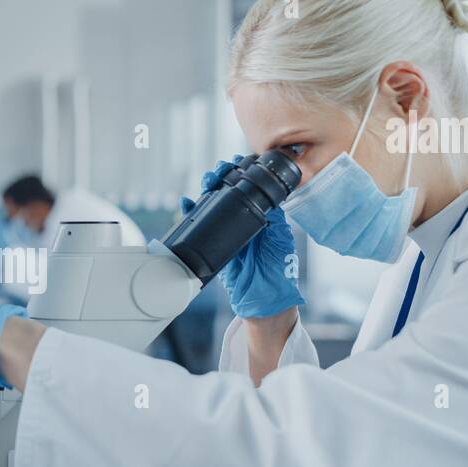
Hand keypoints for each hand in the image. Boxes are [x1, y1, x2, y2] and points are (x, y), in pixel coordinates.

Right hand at [180, 156, 305, 318]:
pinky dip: (192, 212)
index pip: (251, 188)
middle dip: (222, 177)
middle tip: (217, 173)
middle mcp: (246, 221)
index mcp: (264, 217)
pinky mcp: (214, 244)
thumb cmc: (278, 274)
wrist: (262, 302)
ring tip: (205, 182)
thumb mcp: (280, 241)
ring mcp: (229, 232)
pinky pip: (201, 225)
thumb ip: (274, 220)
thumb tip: (267, 197)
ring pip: (214, 204)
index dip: (243, 174)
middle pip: (230, 191)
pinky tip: (187, 203)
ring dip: (207, 190)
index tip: (236, 164)